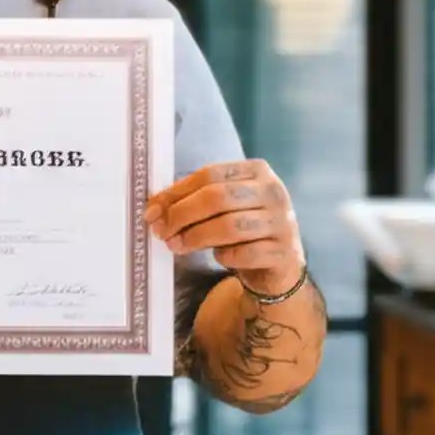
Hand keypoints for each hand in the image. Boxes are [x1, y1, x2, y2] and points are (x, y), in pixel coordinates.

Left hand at [145, 159, 304, 295]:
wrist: (279, 263)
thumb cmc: (243, 228)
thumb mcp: (222, 207)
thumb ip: (192, 200)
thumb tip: (153, 208)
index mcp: (256, 171)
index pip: (209, 174)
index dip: (176, 192)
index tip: (151, 211)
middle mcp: (273, 192)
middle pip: (217, 197)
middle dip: (182, 215)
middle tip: (161, 231)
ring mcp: (282, 222)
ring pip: (229, 226)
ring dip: (195, 237)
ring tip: (176, 246)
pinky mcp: (283, 252)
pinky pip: (244, 253)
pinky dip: (224, 256)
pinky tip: (218, 257)